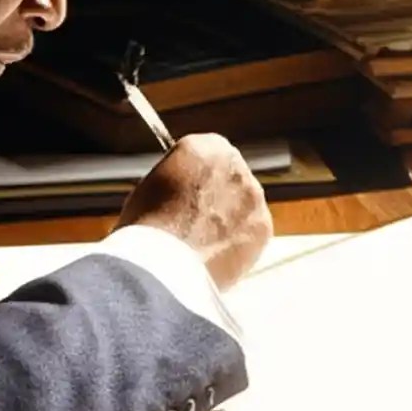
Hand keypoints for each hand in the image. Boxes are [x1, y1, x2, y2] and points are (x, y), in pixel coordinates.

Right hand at [116, 133, 272, 290]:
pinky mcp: (264, 226)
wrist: (164, 265)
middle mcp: (234, 163)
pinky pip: (252, 231)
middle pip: (229, 176)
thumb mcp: (151, 188)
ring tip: (203, 245)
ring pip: (243, 205)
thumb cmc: (147, 227)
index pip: (204, 154)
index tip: (185, 193)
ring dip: (229, 219)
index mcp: (203, 146)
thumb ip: (176, 181)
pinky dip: (238, 243)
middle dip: (216, 196)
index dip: (193, 176)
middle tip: (195, 221)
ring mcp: (253, 195)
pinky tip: (216, 256)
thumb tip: (183, 190)